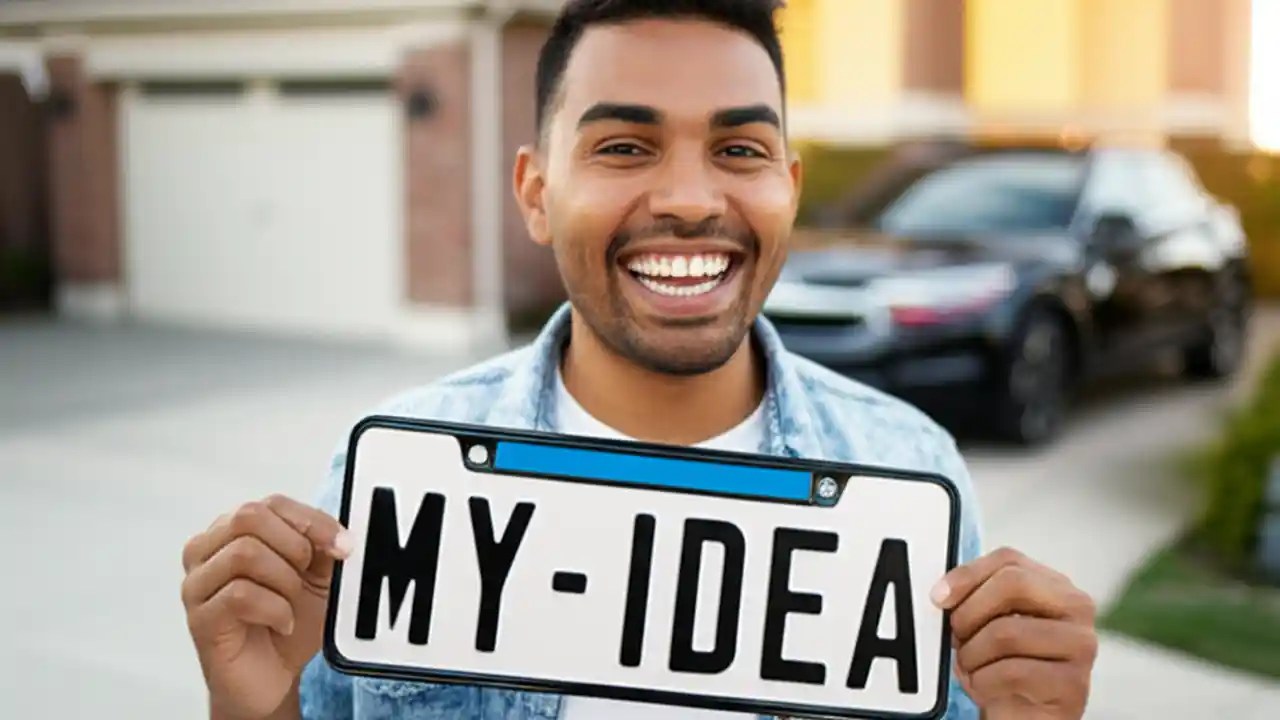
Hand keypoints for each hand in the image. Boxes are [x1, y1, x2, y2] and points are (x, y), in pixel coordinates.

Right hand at [182, 495, 352, 718]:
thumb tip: (339, 534)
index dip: (311, 521)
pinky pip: (239, 595)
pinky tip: (283, 622)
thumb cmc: (289, 621)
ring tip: (292, 603)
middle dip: (294, 545)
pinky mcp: (199, 617)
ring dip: (284, 580)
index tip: (343, 546)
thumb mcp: (317, 577)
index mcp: (234, 531)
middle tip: (307, 575)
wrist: (273, 677)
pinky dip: (275, 609)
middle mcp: (207, 550)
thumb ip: (322, 548)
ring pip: (244, 553)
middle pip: (249, 517)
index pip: (271, 503)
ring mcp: (198, 583)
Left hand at [931, 547, 1096, 719]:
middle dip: (970, 612)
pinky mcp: (1073, 685)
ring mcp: (1081, 646)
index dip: (967, 575)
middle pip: (1013, 584)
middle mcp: (1077, 610)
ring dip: (972, 655)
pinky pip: (1012, 672)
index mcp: (1056, 586)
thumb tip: (943, 593)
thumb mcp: (988, 623)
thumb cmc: (1003, 666)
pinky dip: (983, 682)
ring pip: (1006, 632)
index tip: (939, 598)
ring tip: (971, 668)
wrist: (1024, 716)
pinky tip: (986, 687)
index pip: (1008, 560)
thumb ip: (975, 597)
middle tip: (957, 638)